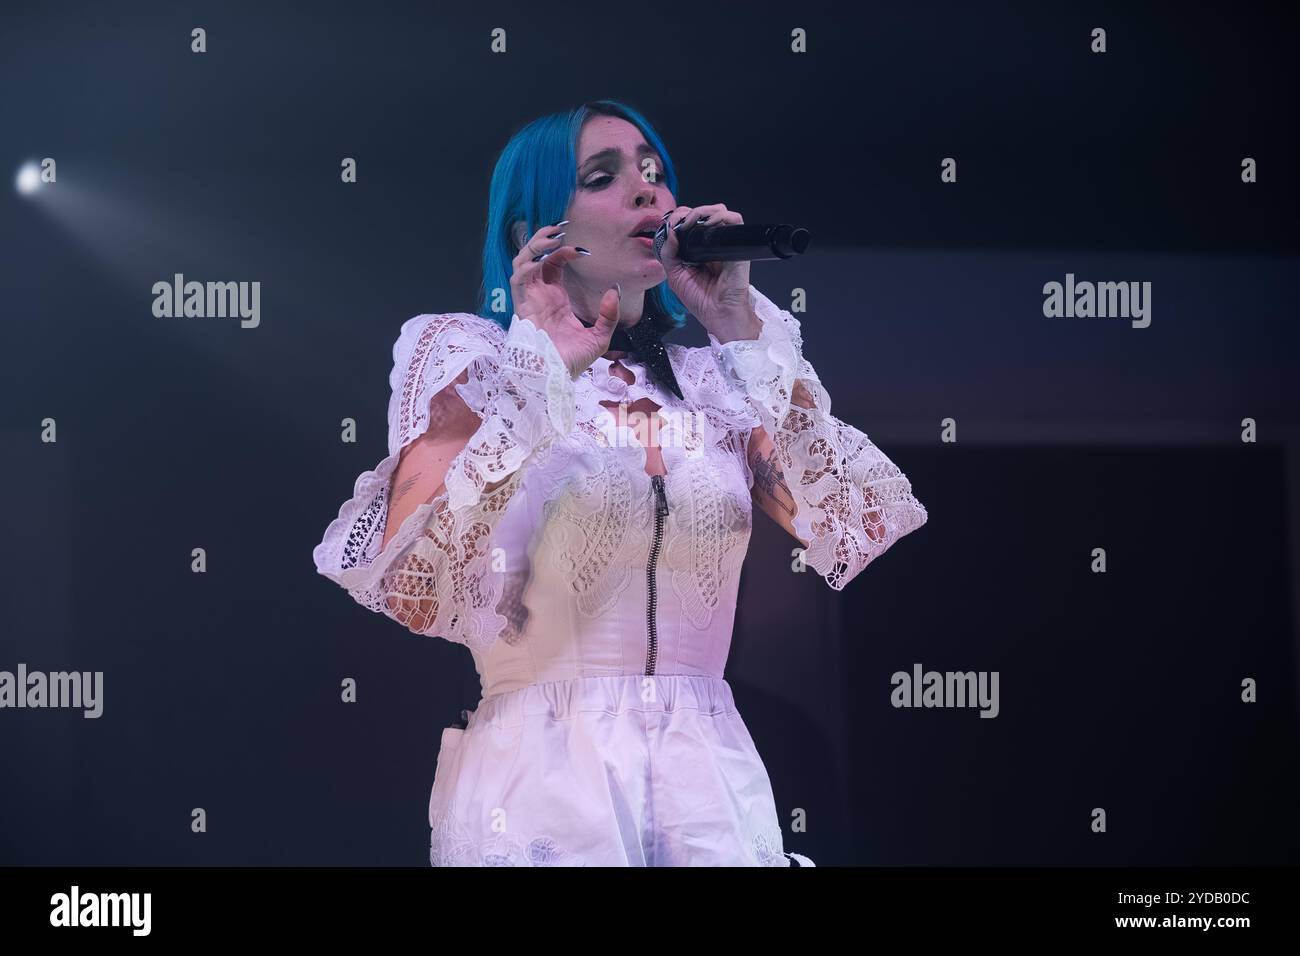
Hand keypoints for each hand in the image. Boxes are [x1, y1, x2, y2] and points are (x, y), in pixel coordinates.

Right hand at [509, 223, 620, 377]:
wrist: (554, 377)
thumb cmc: (571, 361)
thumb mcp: (599, 336)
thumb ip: (608, 314)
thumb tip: (613, 290)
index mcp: (555, 298)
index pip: (554, 264)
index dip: (564, 250)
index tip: (582, 249)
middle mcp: (540, 294)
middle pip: (534, 256)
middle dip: (544, 238)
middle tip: (559, 228)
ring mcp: (529, 298)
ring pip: (522, 262)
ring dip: (534, 246)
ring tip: (550, 237)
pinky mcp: (522, 305)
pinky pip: (518, 278)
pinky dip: (528, 264)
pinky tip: (542, 258)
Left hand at [657, 203, 760, 341]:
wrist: (718, 314)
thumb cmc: (699, 299)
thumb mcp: (675, 275)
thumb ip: (669, 253)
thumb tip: (670, 231)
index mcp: (696, 248)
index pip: (689, 221)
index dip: (678, 217)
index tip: (668, 225)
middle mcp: (711, 242)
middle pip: (702, 212)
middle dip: (687, 212)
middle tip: (679, 223)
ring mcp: (725, 242)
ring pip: (718, 211)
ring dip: (701, 211)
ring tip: (690, 222)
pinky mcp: (737, 244)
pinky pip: (735, 220)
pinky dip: (721, 216)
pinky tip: (708, 224)